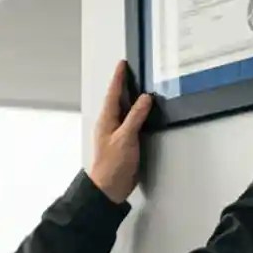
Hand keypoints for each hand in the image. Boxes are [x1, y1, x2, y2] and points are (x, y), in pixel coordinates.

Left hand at [89, 61, 151, 202]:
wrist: (109, 188)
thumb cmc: (112, 165)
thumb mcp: (125, 138)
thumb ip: (135, 117)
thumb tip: (145, 98)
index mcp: (107, 120)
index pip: (113, 93)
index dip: (118, 78)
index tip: (122, 64)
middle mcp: (110, 124)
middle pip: (118, 99)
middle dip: (124, 85)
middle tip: (130, 71)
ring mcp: (117, 133)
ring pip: (124, 110)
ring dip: (131, 99)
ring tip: (138, 86)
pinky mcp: (125, 143)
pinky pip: (131, 122)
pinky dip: (137, 114)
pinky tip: (143, 114)